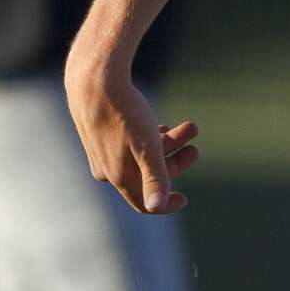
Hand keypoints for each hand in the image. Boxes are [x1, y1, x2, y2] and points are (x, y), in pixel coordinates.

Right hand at [65, 64, 199, 213]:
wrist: (94, 82)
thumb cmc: (124, 114)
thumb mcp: (146, 146)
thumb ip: (154, 178)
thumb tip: (157, 207)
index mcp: (118, 176)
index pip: (144, 203)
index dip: (165, 204)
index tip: (184, 200)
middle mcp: (108, 170)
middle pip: (147, 176)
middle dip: (175, 162)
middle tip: (195, 147)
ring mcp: (103, 153)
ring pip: (141, 157)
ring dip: (168, 144)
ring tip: (190, 127)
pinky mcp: (101, 136)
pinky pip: (130, 147)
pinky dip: (150, 139)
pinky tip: (162, 127)